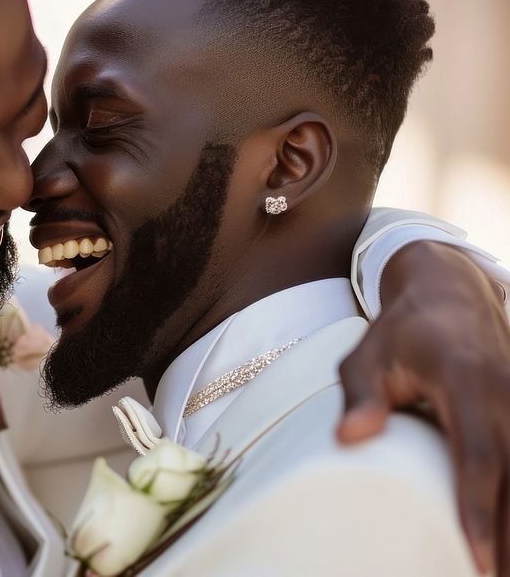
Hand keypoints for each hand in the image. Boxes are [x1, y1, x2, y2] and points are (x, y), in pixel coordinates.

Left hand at [337, 240, 509, 575]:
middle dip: (508, 534)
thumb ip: (360, 395)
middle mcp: (508, 391)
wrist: (451, 293)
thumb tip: (349, 438)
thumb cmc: (399, 333)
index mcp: (466, 379)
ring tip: (499, 568)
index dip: (479, 507)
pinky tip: (508, 540)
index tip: (476, 557)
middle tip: (491, 576)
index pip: (479, 453)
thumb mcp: (366, 356)